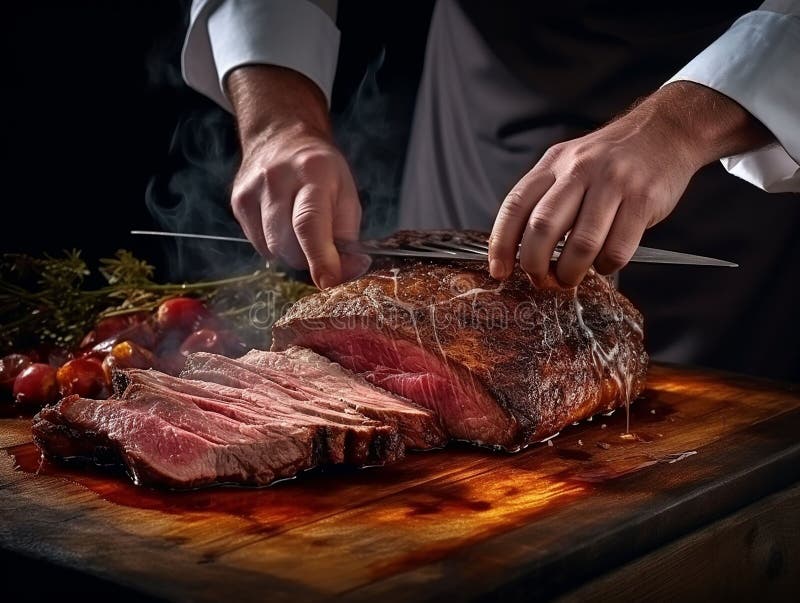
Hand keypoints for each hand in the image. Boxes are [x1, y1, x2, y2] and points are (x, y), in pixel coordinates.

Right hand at [227, 66, 368, 288]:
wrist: (282, 138)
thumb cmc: (321, 170)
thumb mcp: (346, 194)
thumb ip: (348, 237)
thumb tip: (345, 274)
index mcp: (313, 173)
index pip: (310, 223)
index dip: (320, 258)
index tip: (329, 282)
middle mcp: (277, 179)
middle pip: (287, 243)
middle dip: (308, 258)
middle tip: (321, 247)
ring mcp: (252, 190)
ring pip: (271, 249)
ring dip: (291, 254)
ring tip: (301, 231)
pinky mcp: (238, 202)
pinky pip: (258, 244)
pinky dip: (275, 245)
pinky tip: (283, 224)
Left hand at [489, 82, 772, 286]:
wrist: (666, 131)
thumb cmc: (612, 159)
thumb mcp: (569, 164)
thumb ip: (545, 198)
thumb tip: (518, 249)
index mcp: (554, 163)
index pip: (514, 207)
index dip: (501, 244)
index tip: (499, 271)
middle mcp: (579, 170)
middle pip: (542, 228)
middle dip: (535, 264)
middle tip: (541, 279)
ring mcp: (612, 183)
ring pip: (581, 244)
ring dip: (571, 272)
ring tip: (571, 277)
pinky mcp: (643, 200)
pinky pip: (617, 249)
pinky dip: (605, 266)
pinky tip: (604, 262)